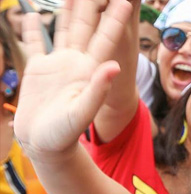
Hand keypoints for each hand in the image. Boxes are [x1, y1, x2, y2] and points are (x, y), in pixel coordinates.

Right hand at [13, 0, 131, 159]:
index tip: (123, 1)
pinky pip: (35, 44)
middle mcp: (76, 63)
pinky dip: (33, 30)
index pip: (105, 39)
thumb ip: (97, 89)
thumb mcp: (82, 112)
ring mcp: (58, 65)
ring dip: (68, 12)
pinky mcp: (38, 70)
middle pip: (85, 28)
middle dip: (91, 6)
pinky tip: (30, 15)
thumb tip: (114, 66)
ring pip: (63, 30)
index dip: (113, 20)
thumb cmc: (65, 135)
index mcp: (89, 71)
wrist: (45, 146)